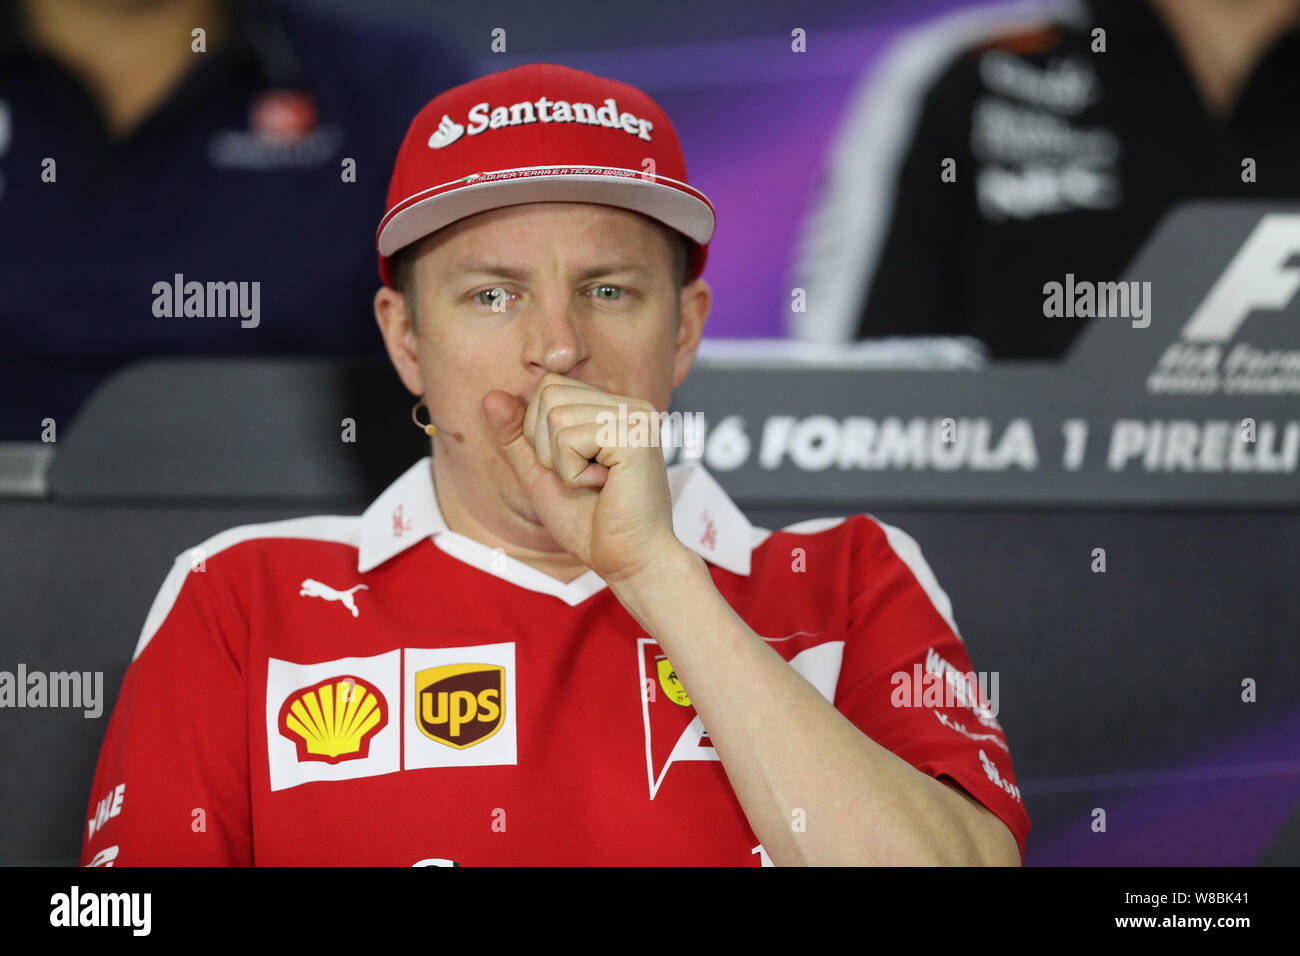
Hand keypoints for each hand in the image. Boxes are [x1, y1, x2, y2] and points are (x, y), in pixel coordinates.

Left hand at [482, 372, 681, 581]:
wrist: (627, 561)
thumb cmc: (591, 523)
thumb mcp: (541, 473)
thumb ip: (517, 435)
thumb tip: (490, 395)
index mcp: (613, 408)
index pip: (549, 386)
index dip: (540, 432)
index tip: (574, 467)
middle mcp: (630, 405)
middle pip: (549, 393)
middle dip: (547, 446)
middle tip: (584, 478)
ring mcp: (636, 416)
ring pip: (555, 416)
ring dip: (561, 463)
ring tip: (595, 483)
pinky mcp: (635, 435)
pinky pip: (568, 438)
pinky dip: (572, 473)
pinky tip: (604, 487)